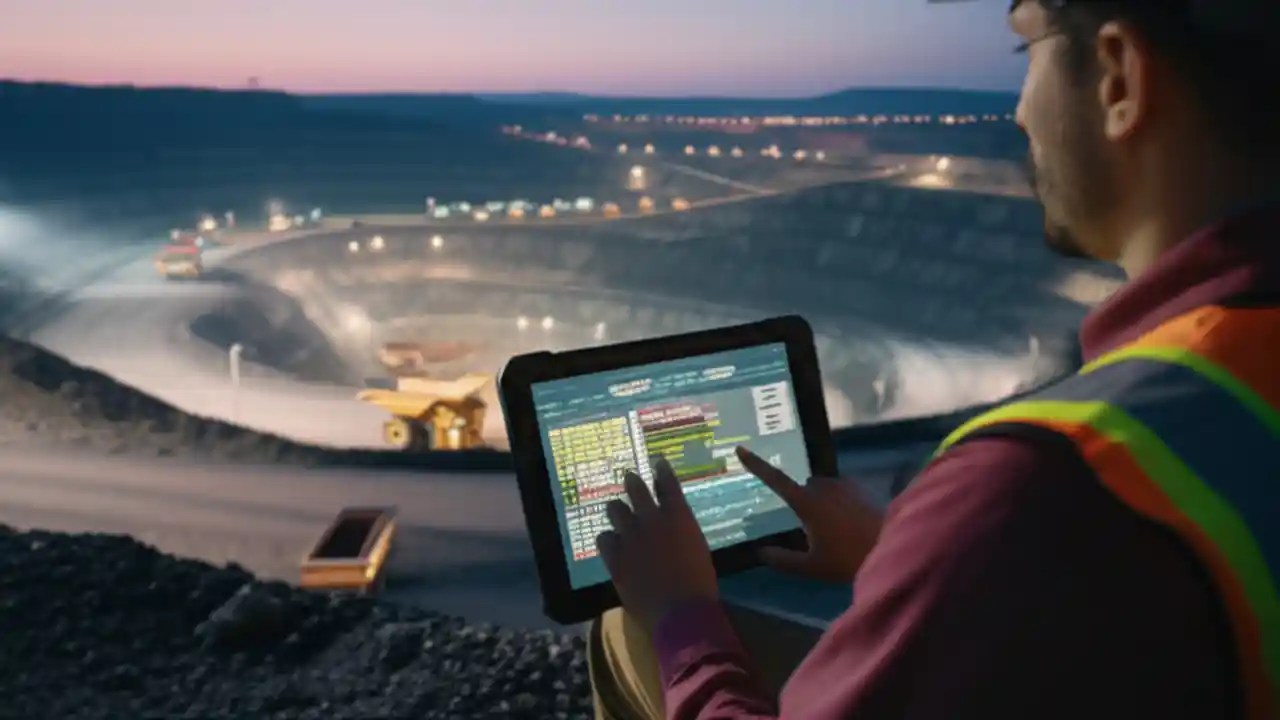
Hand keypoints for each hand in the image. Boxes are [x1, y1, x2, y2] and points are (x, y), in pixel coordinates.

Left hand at [595, 458, 718, 632]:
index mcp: (678, 516)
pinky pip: (604, 538)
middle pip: (636, 489)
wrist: (681, 612)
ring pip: (615, 510)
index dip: (662, 470)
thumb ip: (683, 533)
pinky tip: (611, 543)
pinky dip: (609, 539)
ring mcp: (630, 537)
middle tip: (629, 476)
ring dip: (617, 509)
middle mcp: (652, 519)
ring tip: (616, 510)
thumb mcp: (698, 549)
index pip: (668, 483)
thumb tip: (674, 529)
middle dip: (633, 481)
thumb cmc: (700, 583)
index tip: (657, 461)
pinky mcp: (615, 557)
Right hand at [737, 446, 882, 583]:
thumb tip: (761, 552)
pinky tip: (849, 524)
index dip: (756, 465)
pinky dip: (838, 502)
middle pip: (802, 488)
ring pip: (821, 489)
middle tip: (811, 532)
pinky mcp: (860, 487)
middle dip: (802, 503)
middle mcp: (822, 486)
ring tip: (834, 532)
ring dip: (821, 502)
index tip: (740, 449)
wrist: (892, 547)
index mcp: (806, 502)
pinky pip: (840, 490)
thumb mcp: (811, 567)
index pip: (774, 479)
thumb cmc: (848, 558)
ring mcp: (843, 484)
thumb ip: (783, 560)